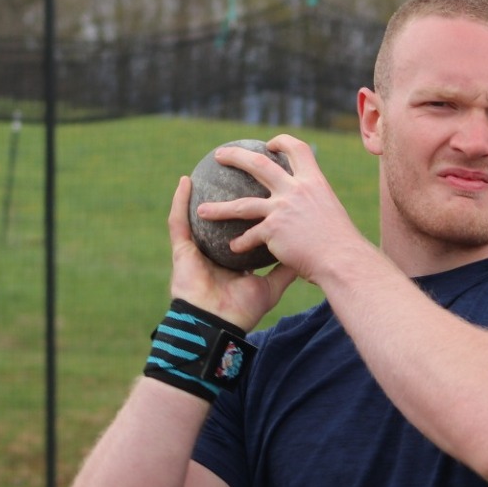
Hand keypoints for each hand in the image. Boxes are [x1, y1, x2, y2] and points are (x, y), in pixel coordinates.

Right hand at [168, 175, 296, 330]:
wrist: (217, 326)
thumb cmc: (242, 310)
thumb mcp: (272, 286)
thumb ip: (287, 266)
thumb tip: (309, 247)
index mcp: (237, 256)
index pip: (246, 226)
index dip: (253, 208)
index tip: (266, 186)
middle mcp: (217, 247)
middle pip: (226, 212)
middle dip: (233, 186)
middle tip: (242, 163)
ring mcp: (198, 247)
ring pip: (200, 212)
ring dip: (205, 186)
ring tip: (211, 161)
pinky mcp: (182, 250)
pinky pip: (179, 221)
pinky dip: (179, 201)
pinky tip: (185, 181)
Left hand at [195, 135, 372, 286]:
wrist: (342, 260)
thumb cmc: (341, 244)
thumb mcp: (332, 214)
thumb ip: (315, 207)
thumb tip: (309, 212)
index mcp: (314, 182)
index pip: (298, 149)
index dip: (283, 142)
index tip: (270, 144)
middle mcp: (297, 190)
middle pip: (259, 164)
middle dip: (236, 156)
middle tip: (219, 155)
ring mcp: (283, 209)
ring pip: (243, 203)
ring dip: (219, 208)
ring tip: (201, 210)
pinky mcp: (274, 230)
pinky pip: (250, 236)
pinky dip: (241, 243)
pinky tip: (233, 248)